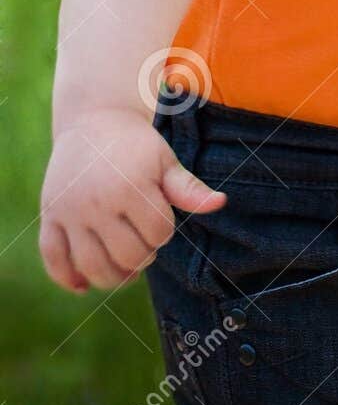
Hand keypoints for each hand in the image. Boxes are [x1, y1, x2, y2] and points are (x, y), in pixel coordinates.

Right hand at [39, 106, 226, 292]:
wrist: (92, 120)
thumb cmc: (136, 144)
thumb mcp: (165, 160)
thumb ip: (188, 188)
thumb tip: (220, 203)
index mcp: (130, 186)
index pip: (158, 233)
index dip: (164, 232)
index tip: (161, 221)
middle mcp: (97, 202)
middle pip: (127, 256)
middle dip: (143, 257)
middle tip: (146, 248)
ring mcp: (69, 211)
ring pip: (91, 266)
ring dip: (112, 278)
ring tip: (124, 271)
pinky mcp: (49, 216)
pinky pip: (52, 258)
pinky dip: (67, 278)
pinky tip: (84, 285)